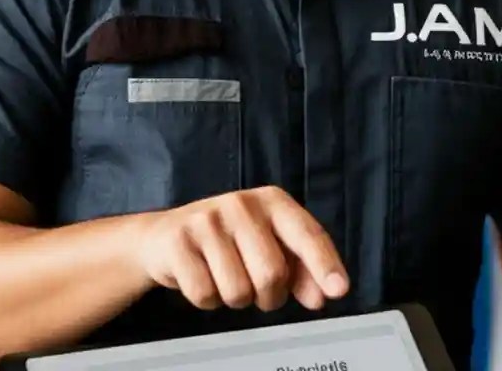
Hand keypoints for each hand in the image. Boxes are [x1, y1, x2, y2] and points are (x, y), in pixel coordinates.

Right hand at [136, 186, 349, 312]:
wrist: (163, 236)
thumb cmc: (227, 242)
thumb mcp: (268, 246)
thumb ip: (301, 270)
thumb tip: (322, 295)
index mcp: (272, 201)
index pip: (306, 234)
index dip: (324, 265)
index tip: (338, 290)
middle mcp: (241, 204)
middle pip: (272, 273)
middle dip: (269, 296)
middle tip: (259, 289)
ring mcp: (207, 220)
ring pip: (238, 291)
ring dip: (236, 299)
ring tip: (226, 278)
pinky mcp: (178, 241)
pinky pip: (205, 295)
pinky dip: (207, 300)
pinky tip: (203, 278)